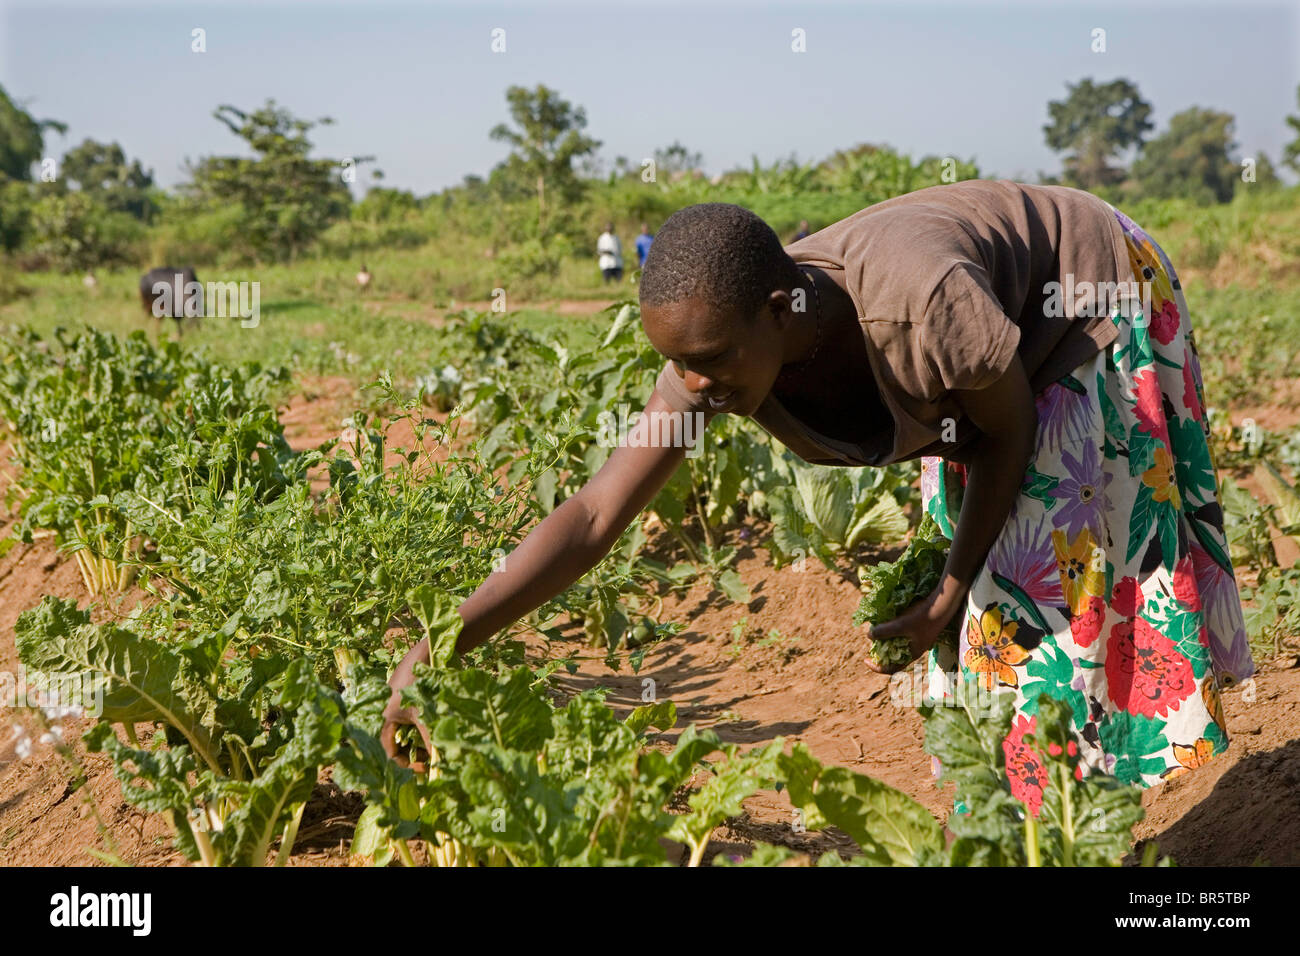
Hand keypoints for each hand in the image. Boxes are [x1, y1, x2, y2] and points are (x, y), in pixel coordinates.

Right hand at [380, 639, 434, 771]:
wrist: (428, 651)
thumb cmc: (418, 681)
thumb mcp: (423, 713)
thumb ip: (430, 737)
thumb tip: (439, 762)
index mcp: (386, 720)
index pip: (390, 752)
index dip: (406, 764)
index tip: (424, 769)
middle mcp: (391, 716)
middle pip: (401, 744)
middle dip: (416, 753)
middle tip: (434, 759)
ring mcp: (402, 708)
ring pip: (411, 733)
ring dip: (423, 741)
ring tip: (439, 747)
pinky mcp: (413, 700)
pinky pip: (418, 721)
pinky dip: (427, 728)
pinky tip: (441, 731)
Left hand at [862, 586, 964, 674]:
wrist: (942, 604)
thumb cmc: (924, 617)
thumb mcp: (901, 625)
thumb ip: (885, 631)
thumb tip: (868, 636)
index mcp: (913, 653)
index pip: (893, 668)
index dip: (878, 667)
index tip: (866, 660)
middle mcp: (914, 648)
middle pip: (893, 655)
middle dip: (880, 649)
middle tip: (870, 640)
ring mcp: (915, 638)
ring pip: (896, 643)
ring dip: (884, 638)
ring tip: (875, 628)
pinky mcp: (916, 627)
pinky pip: (900, 633)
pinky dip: (890, 629)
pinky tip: (885, 620)